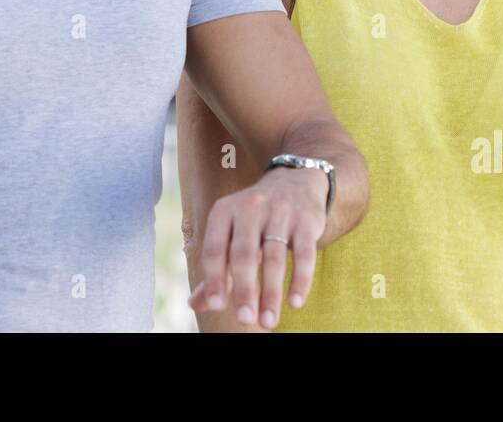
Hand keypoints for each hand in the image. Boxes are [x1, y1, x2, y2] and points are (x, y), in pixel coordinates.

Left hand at [188, 164, 327, 328]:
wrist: (296, 180)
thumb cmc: (255, 217)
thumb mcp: (231, 231)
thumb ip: (217, 267)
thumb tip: (195, 304)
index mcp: (224, 211)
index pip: (214, 249)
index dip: (214, 279)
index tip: (216, 306)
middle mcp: (250, 207)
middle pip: (244, 254)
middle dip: (244, 290)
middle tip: (245, 320)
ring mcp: (280, 211)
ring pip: (274, 257)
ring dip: (271, 293)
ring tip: (268, 322)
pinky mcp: (306, 220)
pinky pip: (304, 254)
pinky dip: (300, 280)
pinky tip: (294, 303)